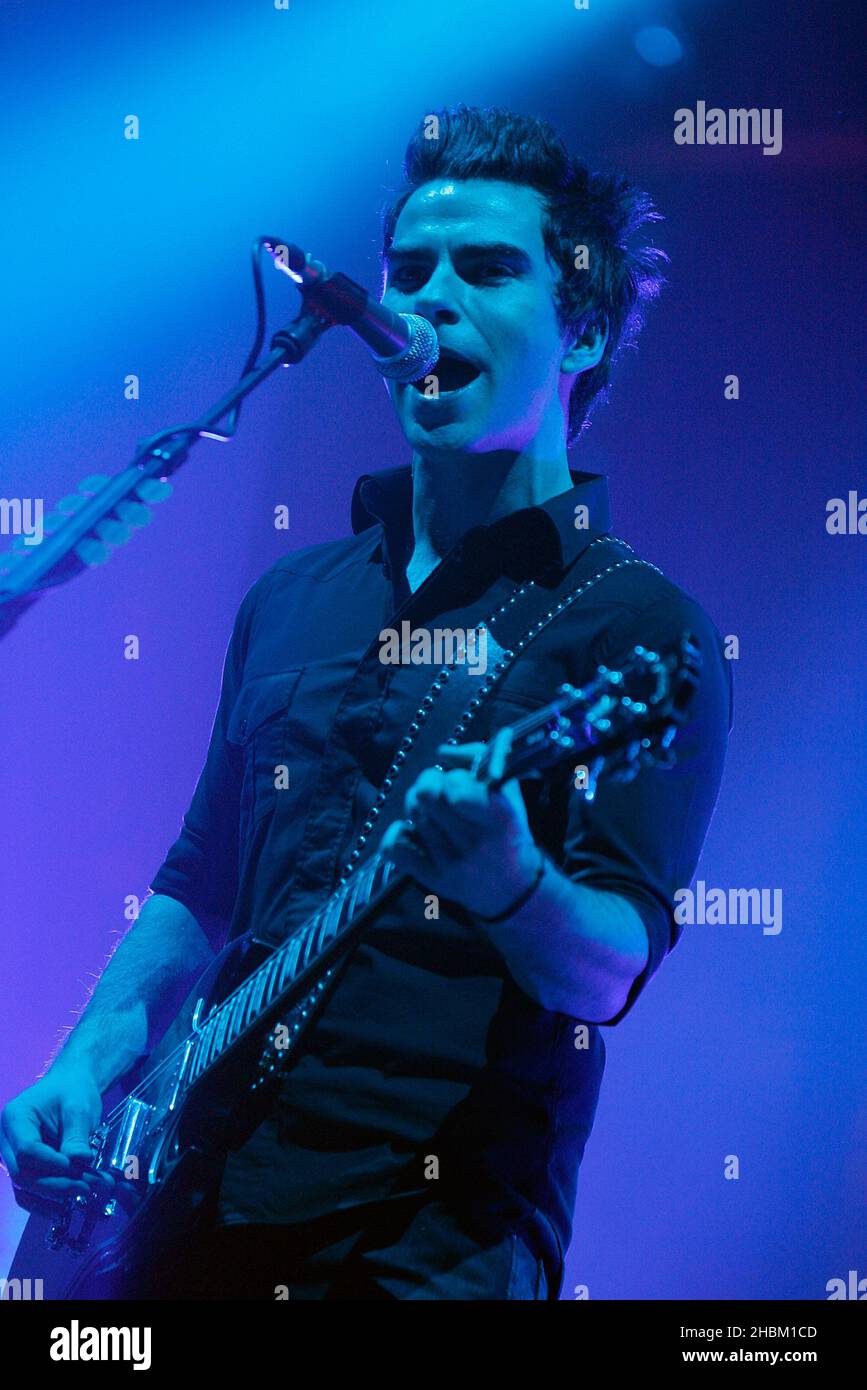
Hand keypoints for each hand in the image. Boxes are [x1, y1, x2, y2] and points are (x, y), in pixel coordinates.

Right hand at [0, 1064, 115, 1214]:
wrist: (70, 1087)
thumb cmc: (72, 1091)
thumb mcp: (79, 1107)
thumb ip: (77, 1135)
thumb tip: (79, 1162)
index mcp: (15, 1117)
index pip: (26, 1149)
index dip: (50, 1163)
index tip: (77, 1167)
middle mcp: (6, 1140)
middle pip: (23, 1172)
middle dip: (55, 1184)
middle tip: (86, 1186)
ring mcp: (11, 1156)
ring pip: (23, 1186)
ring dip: (53, 1195)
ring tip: (82, 1193)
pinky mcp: (22, 1167)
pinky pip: (26, 1190)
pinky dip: (44, 1201)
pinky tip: (63, 1207)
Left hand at [379, 730, 541, 919]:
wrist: (510, 887)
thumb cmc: (506, 830)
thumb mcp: (506, 792)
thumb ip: (479, 760)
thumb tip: (442, 752)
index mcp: (498, 818)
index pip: (458, 792)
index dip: (454, 779)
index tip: (460, 783)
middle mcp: (474, 843)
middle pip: (427, 796)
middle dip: (429, 783)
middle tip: (438, 788)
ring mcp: (451, 864)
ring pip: (414, 815)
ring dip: (418, 805)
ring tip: (432, 810)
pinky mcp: (431, 879)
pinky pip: (393, 847)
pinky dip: (397, 832)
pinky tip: (412, 830)